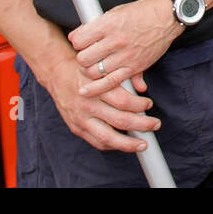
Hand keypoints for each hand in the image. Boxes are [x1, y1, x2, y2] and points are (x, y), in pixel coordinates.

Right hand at [42, 50, 158, 153]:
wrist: (57, 74)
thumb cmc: (85, 69)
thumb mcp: (103, 67)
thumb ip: (123, 77)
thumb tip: (143, 87)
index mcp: (97, 87)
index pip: (123, 100)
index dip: (139, 104)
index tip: (149, 104)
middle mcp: (88, 104)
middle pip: (119, 120)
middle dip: (141, 125)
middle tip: (155, 124)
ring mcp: (81, 118)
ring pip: (108, 136)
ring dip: (128, 143)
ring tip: (142, 144)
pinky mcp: (76, 128)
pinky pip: (96, 142)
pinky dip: (112, 145)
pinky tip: (123, 145)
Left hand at [69, 0, 180, 98]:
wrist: (167, 17)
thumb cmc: (142, 12)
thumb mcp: (116, 12)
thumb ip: (96, 25)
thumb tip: (76, 37)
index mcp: (109, 24)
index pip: (79, 40)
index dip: (77, 42)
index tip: (81, 42)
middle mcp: (116, 41)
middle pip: (84, 58)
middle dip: (82, 57)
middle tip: (88, 54)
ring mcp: (125, 56)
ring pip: (93, 72)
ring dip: (89, 70)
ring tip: (93, 65)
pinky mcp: (134, 67)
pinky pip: (110, 83)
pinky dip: (97, 88)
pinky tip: (87, 90)